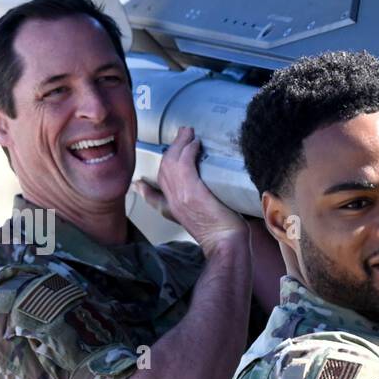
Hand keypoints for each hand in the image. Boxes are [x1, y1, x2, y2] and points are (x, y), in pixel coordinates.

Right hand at [135, 126, 247, 256]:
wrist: (225, 244)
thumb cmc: (219, 234)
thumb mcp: (197, 222)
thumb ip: (190, 210)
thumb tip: (183, 200)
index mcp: (172, 209)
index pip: (152, 189)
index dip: (155, 173)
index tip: (158, 160)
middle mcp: (172, 201)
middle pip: (163, 168)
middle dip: (172, 148)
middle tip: (183, 134)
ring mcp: (181, 197)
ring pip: (171, 162)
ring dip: (180, 144)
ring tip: (189, 134)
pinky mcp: (193, 193)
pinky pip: (184, 165)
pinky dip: (188, 150)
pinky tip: (195, 144)